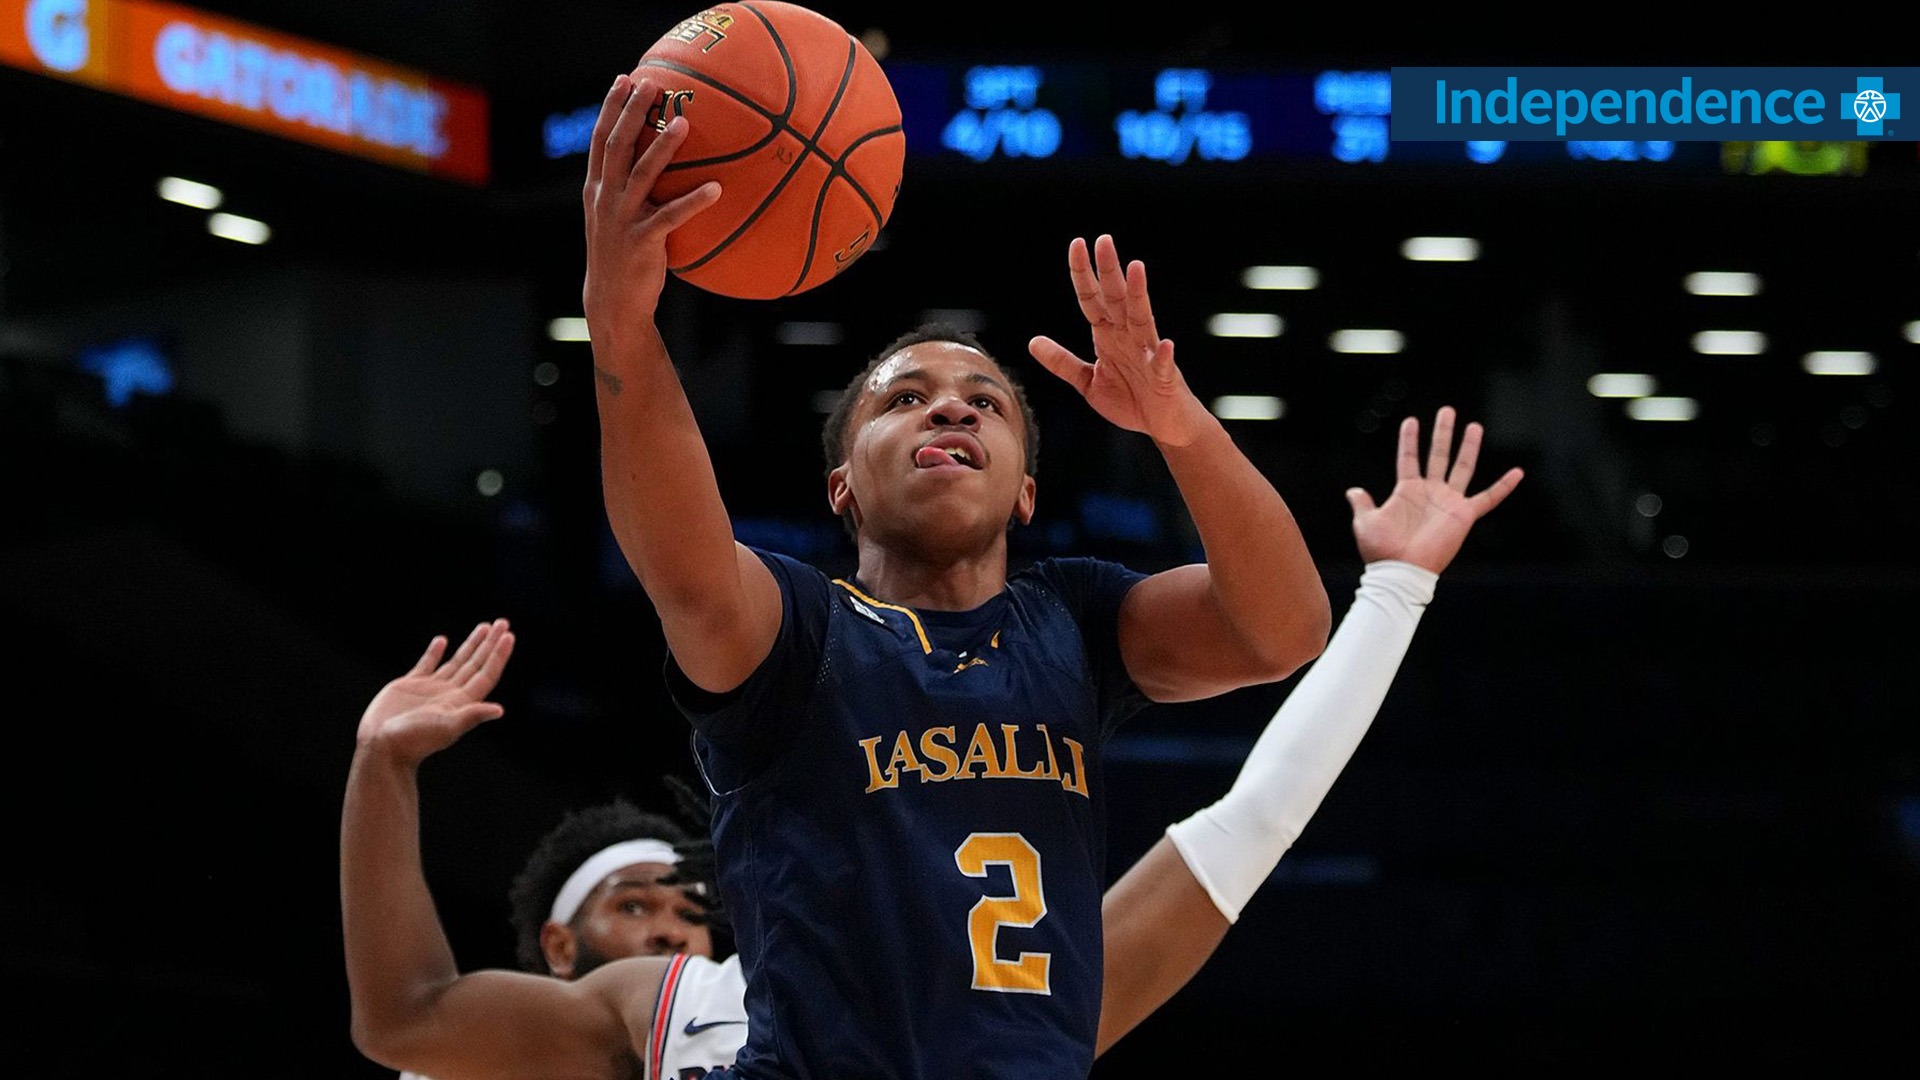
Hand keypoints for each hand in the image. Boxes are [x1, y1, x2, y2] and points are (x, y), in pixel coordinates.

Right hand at [355, 619, 515, 766]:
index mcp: (462, 702)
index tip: (509, 635)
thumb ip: (471, 715)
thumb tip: (499, 710)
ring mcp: (431, 689)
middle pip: (476, 663)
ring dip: (471, 644)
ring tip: (484, 626)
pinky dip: (435, 652)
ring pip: (457, 661)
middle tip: (503, 622)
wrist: (382, 747)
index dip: (498, 655)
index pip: (486, 674)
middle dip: (489, 643)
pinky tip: (443, 640)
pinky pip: (427, 664)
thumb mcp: (446, 727)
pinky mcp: (409, 686)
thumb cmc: (414, 740)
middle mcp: (450, 693)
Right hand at [581, 73, 722, 328]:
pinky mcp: (643, 241)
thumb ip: (628, 189)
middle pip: (618, 145)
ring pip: (643, 174)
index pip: (601, 139)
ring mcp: (622, 218)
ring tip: (684, 123)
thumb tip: (658, 162)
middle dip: (632, 112)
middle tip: (650, 84)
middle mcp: (606, 197)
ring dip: (663, 147)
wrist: (613, 301)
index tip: (624, 79)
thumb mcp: (616, 217)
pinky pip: (671, 216)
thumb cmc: (623, 255)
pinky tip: (716, 189)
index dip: (611, 108)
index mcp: (598, 188)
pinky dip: (694, 201)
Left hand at [1028, 235, 1210, 446]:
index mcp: (1108, 336)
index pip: (1092, 299)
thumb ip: (1062, 362)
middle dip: (1110, 270)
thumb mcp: (1087, 382)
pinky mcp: (1164, 377)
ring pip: (1142, 318)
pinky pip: (1162, 364)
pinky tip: (1164, 345)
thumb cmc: (1130, 399)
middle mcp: (1128, 337)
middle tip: (1104, 240)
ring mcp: (1148, 353)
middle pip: (1117, 298)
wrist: (1161, 426)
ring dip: (1139, 294)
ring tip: (1136, 269)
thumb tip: (1033, 342)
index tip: (1077, 244)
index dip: (1083, 274)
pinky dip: (1163, 355)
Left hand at [1346, 407, 1523, 573]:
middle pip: (1439, 456)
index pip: (1409, 458)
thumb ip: (1362, 504)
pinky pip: (1488, 499)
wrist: (1400, 571)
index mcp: (1407, 491)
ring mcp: (1448, 502)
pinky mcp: (1464, 515)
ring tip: (1473, 426)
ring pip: (1462, 468)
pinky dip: (1503, 487)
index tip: (1411, 420)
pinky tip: (1517, 472)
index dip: (1409, 440)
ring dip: (1467, 447)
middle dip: (1442, 434)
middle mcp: (1430, 493)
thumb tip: (1353, 491)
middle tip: (1447, 411)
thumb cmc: (1381, 550)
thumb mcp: (1366, 522)